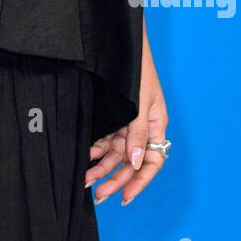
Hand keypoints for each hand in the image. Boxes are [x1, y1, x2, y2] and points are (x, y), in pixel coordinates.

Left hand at [84, 26, 168, 206]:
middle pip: (130, 162)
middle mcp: (141, 129)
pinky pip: (103, 140)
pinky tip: (85, 158)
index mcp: (156, 126)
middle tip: (99, 195)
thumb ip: (139, 132)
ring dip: (102, 169)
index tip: (125, 196)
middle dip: (115, 179)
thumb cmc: (137, 68)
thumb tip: (136, 162)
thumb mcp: (142, 100)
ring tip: (86, 182)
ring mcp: (125, 124)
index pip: (152, 162)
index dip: (140, 181)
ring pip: (114, 155)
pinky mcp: (110, 118)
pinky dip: (95, 151)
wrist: (120, 45)